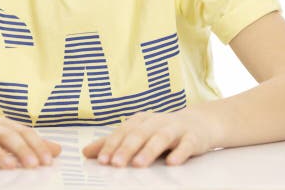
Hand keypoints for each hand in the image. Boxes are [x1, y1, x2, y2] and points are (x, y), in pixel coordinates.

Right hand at [0, 116, 61, 168]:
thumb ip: (30, 144)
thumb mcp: (5, 136)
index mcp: (3, 125)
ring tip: (8, 166)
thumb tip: (57, 150)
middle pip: (6, 135)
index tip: (48, 161)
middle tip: (34, 165)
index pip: (23, 133)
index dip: (36, 146)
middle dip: (21, 150)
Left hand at [81, 106, 221, 167]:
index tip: (101, 160)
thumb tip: (85, 152)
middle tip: (115, 163)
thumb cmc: (162, 130)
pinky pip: (186, 145)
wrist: (199, 123)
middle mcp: (157, 121)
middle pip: (140, 134)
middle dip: (126, 148)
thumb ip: (113, 143)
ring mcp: (176, 128)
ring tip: (138, 164)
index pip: (123, 132)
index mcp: (141, 120)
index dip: (112, 145)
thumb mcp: (137, 134)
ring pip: (162, 138)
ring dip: (149, 150)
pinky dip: (179, 153)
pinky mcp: (193, 137)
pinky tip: (172, 162)